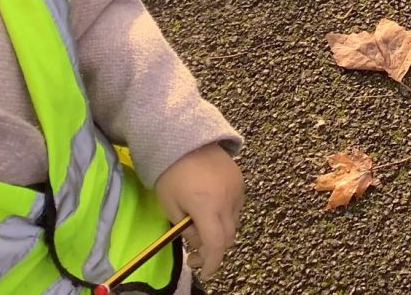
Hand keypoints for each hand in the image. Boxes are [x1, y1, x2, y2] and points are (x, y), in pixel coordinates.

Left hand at [153, 143, 243, 280]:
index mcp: (207, 207)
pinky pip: (237, 206)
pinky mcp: (240, 181)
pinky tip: (211, 210)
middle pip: (228, 236)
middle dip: (214, 249)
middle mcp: (227, 200)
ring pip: (234, 222)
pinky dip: (226, 215)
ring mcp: (237, 189)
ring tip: (202, 228)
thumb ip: (186, 229)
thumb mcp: (170, 206)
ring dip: (220, 231)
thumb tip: (198, 242)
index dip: (211, 262)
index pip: (216, 244)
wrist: (186, 139)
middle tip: (196, 253)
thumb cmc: (171, 174)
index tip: (205, 272)